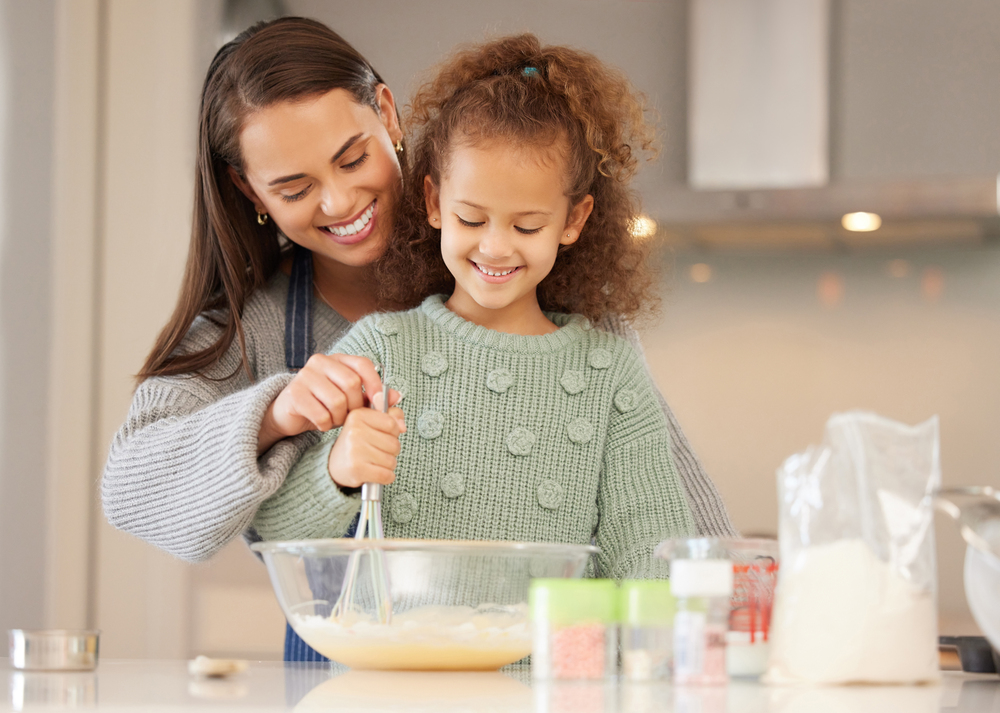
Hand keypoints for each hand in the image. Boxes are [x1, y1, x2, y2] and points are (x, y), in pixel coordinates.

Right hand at [257, 354, 399, 454]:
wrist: (290, 414)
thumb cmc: (325, 404)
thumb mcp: (351, 400)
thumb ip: (373, 397)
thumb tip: (396, 397)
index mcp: (337, 359)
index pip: (363, 364)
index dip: (375, 383)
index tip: (380, 402)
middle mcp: (320, 362)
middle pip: (351, 383)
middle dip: (356, 406)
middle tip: (351, 416)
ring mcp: (305, 376)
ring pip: (337, 400)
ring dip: (340, 417)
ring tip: (336, 420)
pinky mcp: (294, 395)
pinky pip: (321, 414)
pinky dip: (326, 424)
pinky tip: (322, 424)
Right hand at [327, 404, 405, 488]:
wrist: (335, 464)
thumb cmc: (357, 442)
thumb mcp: (371, 422)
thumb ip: (392, 416)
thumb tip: (403, 427)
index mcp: (358, 415)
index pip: (392, 424)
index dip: (393, 433)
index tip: (383, 435)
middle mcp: (355, 431)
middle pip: (394, 444)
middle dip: (391, 451)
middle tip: (377, 451)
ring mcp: (355, 450)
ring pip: (392, 461)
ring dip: (388, 465)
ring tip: (375, 461)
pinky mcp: (357, 469)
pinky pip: (386, 475)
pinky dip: (386, 477)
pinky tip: (377, 472)